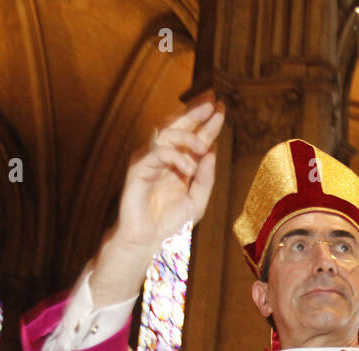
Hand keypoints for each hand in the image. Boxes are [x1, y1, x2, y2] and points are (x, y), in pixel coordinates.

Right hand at [88, 97, 224, 303]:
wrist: (148, 240)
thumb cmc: (170, 222)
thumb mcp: (197, 200)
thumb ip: (206, 177)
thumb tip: (213, 151)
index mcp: (178, 162)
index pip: (193, 135)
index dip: (206, 121)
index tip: (220, 107)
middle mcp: (163, 157)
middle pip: (179, 126)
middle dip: (196, 112)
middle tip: (213, 101)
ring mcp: (149, 161)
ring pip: (167, 134)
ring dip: (188, 135)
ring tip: (203, 144)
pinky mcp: (138, 169)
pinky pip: (156, 153)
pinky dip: (175, 157)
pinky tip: (188, 167)